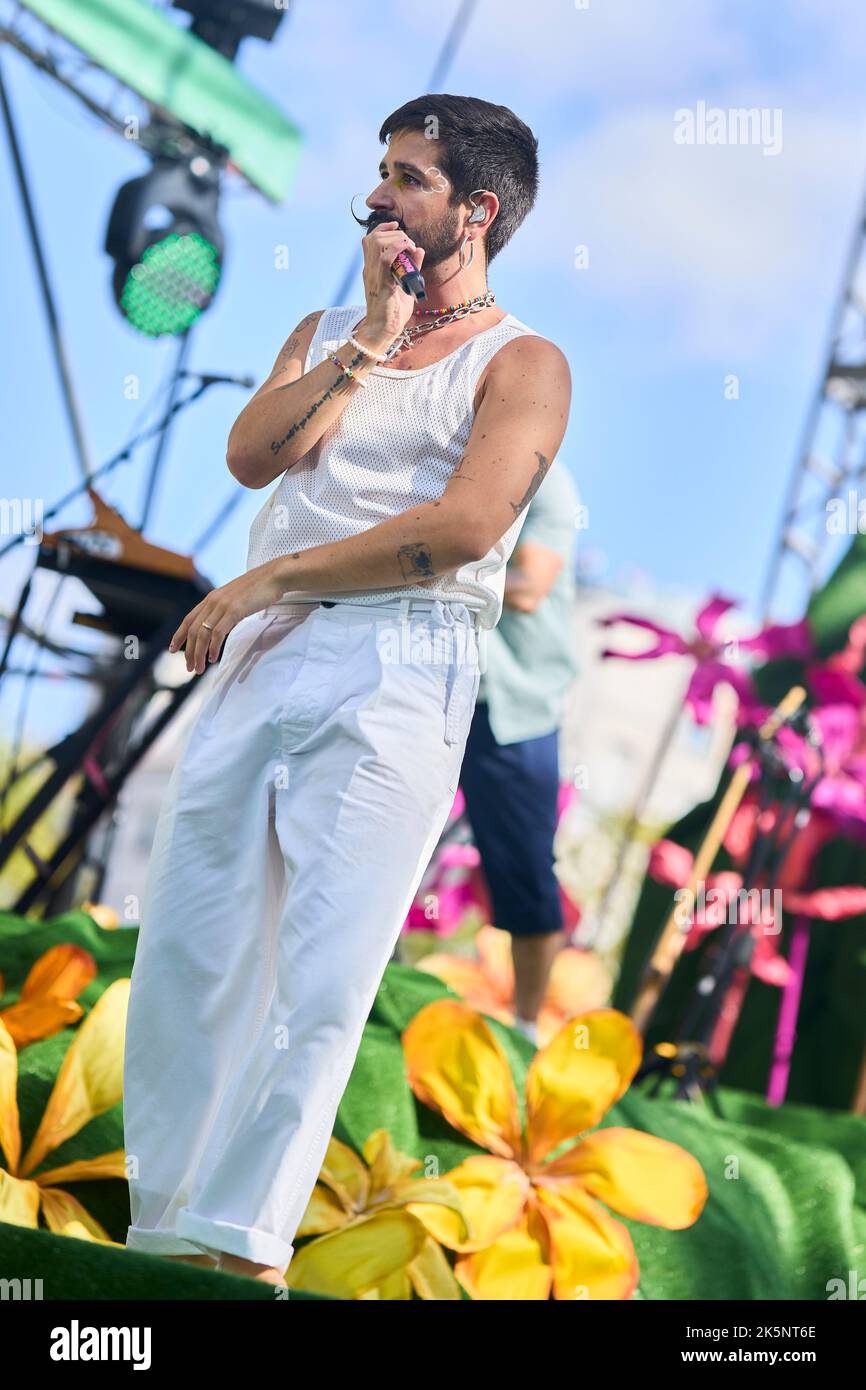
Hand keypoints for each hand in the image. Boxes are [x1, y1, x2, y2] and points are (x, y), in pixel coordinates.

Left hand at [168, 562, 286, 672]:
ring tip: (199, 669)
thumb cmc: (259, 588)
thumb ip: (225, 609)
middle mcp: (213, 601)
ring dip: (199, 654)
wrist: (274, 576)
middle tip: (190, 667)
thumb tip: (222, 624)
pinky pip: (218, 633)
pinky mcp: (234, 610)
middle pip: (192, 630)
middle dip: (189, 652)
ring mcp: (222, 605)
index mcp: (211, 598)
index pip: (188, 619)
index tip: (172, 649)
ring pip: (202, 634)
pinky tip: (213, 658)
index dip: (178, 635)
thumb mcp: (236, 598)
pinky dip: (213, 647)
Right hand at [361, 221, 424, 340]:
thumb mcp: (405, 285)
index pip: (370, 239)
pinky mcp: (381, 284)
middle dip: (395, 233)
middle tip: (410, 244)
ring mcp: (374, 276)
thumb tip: (420, 250)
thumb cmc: (393, 312)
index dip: (383, 228)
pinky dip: (398, 248)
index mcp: (372, 269)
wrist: (383, 331)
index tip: (397, 227)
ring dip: (397, 239)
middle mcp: (370, 269)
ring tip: (410, 247)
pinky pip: (385, 259)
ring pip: (378, 243)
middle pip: (374, 237)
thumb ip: (412, 268)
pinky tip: (409, 251)